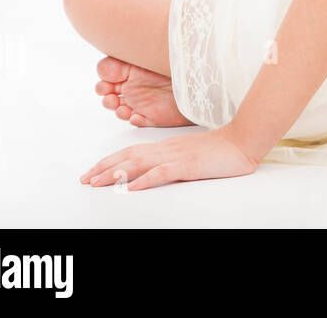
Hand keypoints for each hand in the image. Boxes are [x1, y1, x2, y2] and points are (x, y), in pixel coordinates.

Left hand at [79, 126, 259, 190]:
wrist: (242, 140)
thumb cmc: (220, 150)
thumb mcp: (190, 155)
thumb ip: (172, 161)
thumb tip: (153, 172)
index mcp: (166, 147)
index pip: (130, 152)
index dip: (109, 161)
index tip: (92, 171)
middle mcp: (166, 149)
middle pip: (128, 157)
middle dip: (103, 168)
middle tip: (84, 179)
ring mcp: (176, 156)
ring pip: (139, 163)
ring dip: (116, 173)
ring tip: (98, 182)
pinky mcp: (188, 165)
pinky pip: (163, 172)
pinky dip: (146, 179)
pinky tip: (133, 187)